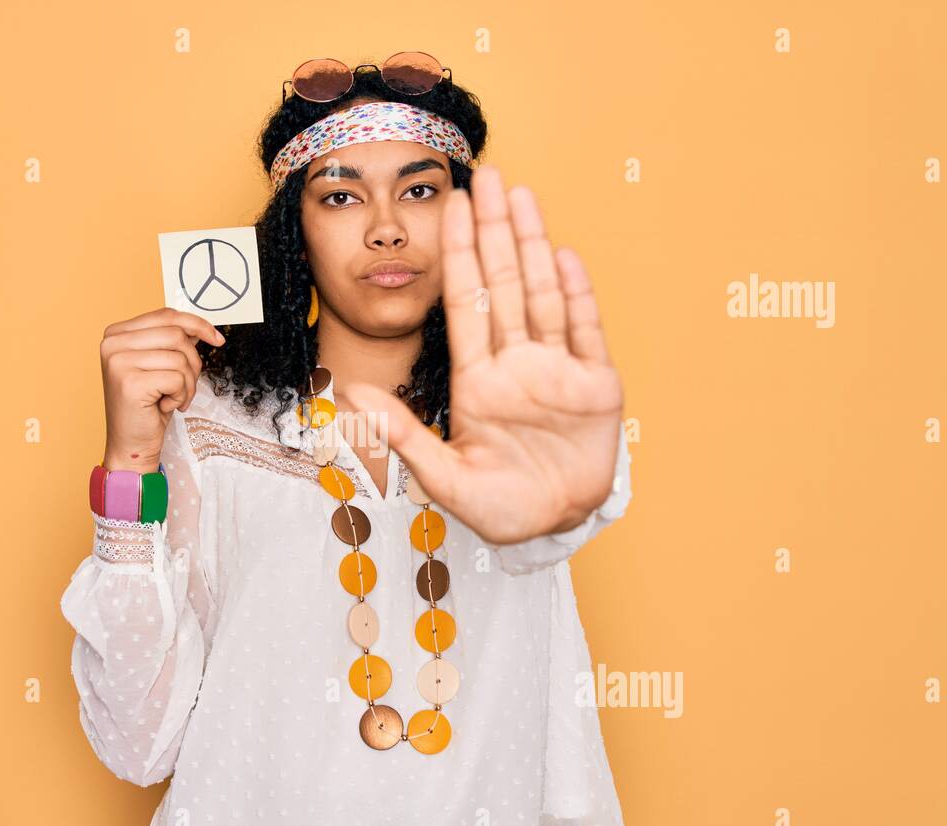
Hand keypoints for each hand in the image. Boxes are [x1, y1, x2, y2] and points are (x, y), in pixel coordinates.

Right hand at [100, 308, 224, 471]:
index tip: (217, 338)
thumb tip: (201, 328)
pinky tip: (165, 406)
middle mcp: (112, 344)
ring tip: (173, 398)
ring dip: (187, 383)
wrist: (131, 444)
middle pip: (176, 334)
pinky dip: (180, 395)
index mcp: (116, 334)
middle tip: (185, 385)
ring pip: (179, 357)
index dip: (197, 324)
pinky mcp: (130, 383)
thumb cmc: (147, 406)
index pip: (166, 315)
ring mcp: (118, 362)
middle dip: (193, 362)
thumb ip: (171, 342)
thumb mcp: (158, 365)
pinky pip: (177, 378)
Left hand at [339, 165, 623, 544]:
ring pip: (543, 295)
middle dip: (495, 231)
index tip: (453, 207)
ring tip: (523, 196)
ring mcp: (556, 371)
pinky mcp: (596, 386)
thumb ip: (403, 435)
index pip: (465, 303)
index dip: (459, 254)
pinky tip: (565, 255)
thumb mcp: (444, 478)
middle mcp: (515, 364)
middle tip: (488, 174)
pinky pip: (584, 331)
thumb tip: (350, 398)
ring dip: (533, 246)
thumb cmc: (499, 508)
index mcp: (477, 380)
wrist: (555, 530)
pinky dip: (577, 295)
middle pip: (503, 284)